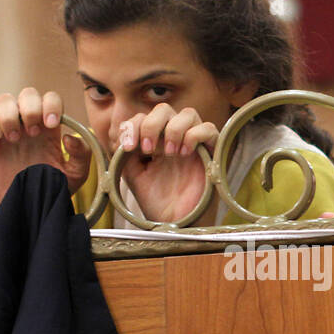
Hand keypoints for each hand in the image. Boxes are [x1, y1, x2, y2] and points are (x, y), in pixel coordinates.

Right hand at [0, 88, 90, 215]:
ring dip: (9, 114)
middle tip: (33, 132)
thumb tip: (69, 137)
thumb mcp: (75, 175)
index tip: (51, 124)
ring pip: (4, 100)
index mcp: (50, 128)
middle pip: (28, 94)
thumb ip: (81, 154)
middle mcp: (29, 124)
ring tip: (14, 138)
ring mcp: (8, 129)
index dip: (51, 105)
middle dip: (31, 108)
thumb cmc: (50, 191)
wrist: (26, 210)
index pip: (51, 99)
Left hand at [117, 103, 219, 224]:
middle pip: (164, 109)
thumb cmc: (156, 203)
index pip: (143, 117)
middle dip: (152, 124)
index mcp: (154, 142)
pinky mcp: (212, 152)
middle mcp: (174, 139)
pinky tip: (184, 154)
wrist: (174, 224)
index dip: (132, 125)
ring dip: (173, 129)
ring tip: (169, 154)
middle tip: (147, 149)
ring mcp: (193, 144)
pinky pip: (209, 128)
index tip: (127, 146)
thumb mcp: (133, 176)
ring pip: (188, 114)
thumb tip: (122, 135)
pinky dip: (195, 135)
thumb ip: (125, 154)